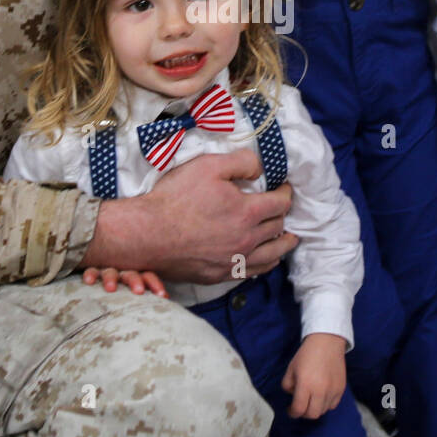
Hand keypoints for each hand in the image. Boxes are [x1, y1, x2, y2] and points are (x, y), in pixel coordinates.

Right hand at [81, 266, 167, 296]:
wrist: (99, 292)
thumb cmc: (125, 301)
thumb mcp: (137, 302)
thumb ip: (148, 303)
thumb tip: (166, 306)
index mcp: (137, 279)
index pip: (148, 277)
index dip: (155, 284)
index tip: (162, 296)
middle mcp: (123, 274)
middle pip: (131, 274)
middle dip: (135, 282)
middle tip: (139, 292)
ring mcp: (108, 273)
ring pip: (110, 272)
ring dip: (111, 279)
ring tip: (111, 289)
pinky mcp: (92, 274)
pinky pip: (91, 271)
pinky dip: (90, 274)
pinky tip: (89, 281)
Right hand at [83, 149, 297, 283]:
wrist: (148, 234)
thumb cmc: (175, 198)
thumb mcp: (208, 166)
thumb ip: (241, 162)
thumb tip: (260, 168)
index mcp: (248, 211)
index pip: (281, 203)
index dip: (286, 192)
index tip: (284, 187)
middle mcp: (247, 239)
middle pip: (278, 227)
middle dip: (283, 215)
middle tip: (281, 208)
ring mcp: (235, 259)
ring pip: (272, 254)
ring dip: (283, 243)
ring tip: (289, 238)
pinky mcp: (221, 273)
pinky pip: (254, 271)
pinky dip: (266, 263)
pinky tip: (267, 259)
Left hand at [281, 333, 347, 419]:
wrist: (327, 342)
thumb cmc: (307, 354)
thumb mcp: (291, 368)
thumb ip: (287, 385)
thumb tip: (292, 395)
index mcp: (305, 384)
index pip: (299, 409)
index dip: (292, 413)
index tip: (290, 410)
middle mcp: (320, 390)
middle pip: (312, 414)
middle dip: (303, 413)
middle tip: (300, 407)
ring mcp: (332, 390)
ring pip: (323, 411)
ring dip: (315, 408)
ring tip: (311, 399)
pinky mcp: (341, 388)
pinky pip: (333, 405)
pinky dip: (326, 404)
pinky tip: (321, 396)